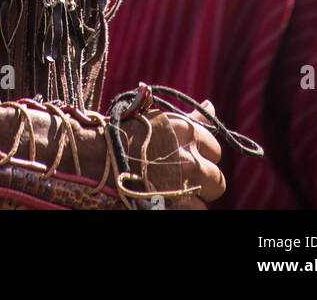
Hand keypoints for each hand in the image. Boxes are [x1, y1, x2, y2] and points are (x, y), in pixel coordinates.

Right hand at [119, 93, 225, 208]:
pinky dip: (182, 208)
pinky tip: (166, 199)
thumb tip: (211, 104)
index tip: (184, 156)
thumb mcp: (160, 119)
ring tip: (172, 191)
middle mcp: (190, 159)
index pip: (216, 151)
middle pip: (217, 181)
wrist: (99, 154)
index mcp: (189, 133)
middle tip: (181, 178)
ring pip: (205, 202)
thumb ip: (191, 118)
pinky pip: (192, 212)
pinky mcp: (173, 206)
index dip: (202, 155)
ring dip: (193, 199)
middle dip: (203, 181)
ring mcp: (182, 186)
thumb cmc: (128, 132)